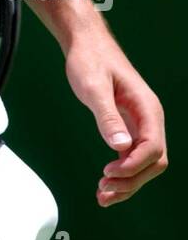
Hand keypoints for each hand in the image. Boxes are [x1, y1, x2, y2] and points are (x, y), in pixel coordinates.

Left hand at [64, 28, 166, 205]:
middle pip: (153, 161)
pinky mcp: (128, 126)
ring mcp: (139, 124)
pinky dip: (121, 173)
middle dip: (132, 180)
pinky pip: (132, 156)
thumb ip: (107, 116)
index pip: (153, 147)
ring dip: (127, 182)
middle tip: (103, 191)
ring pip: (144, 163)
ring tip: (103, 195)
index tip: (109, 173)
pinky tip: (106, 183)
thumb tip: (120, 147)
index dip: (134, 165)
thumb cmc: (91, 59)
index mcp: (147, 108)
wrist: (86, 44)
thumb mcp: (94, 87)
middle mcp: (148, 118)